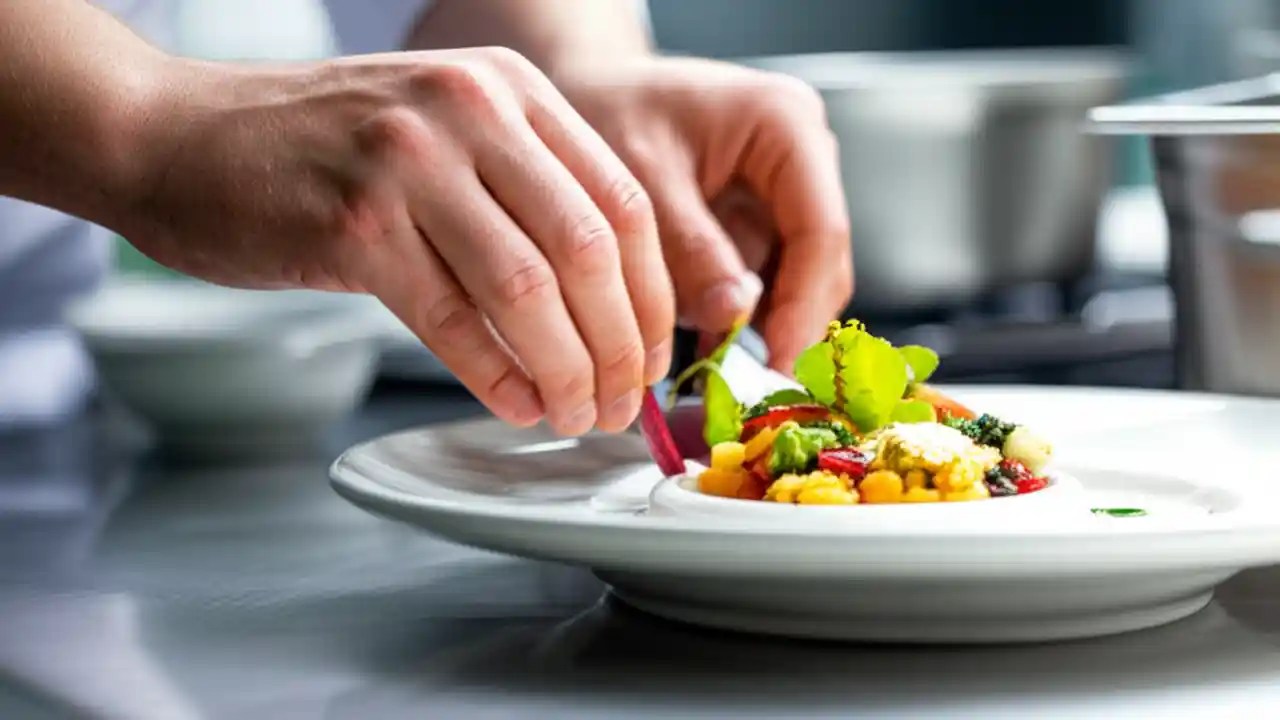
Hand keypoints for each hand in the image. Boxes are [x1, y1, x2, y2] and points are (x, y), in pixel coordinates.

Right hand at [124, 48, 674, 434]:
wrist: (179, 135)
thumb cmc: (320, 150)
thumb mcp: (442, 137)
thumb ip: (524, 198)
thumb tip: (607, 313)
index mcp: (508, 89)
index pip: (622, 203)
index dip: (652, 297)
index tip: (654, 356)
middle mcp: (468, 112)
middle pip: (589, 250)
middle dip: (622, 347)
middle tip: (623, 404)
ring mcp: (409, 164)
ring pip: (529, 290)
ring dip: (567, 371)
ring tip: (576, 414)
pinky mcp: (352, 226)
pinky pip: (453, 320)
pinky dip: (497, 375)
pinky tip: (516, 404)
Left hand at [554, 57, 852, 371]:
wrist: (588, 89)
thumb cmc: (609, 110)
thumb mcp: (641, 176)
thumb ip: (689, 247)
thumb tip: (732, 314)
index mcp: (786, 125)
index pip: (820, 229)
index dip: (805, 305)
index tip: (779, 362)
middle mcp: (802, 158)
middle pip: (820, 261)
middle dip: (786, 322)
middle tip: (748, 384)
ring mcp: (786, 191)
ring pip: (794, 279)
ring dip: (758, 324)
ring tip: (711, 361)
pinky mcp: (761, 220)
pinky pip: (764, 279)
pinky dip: (735, 313)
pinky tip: (702, 337)